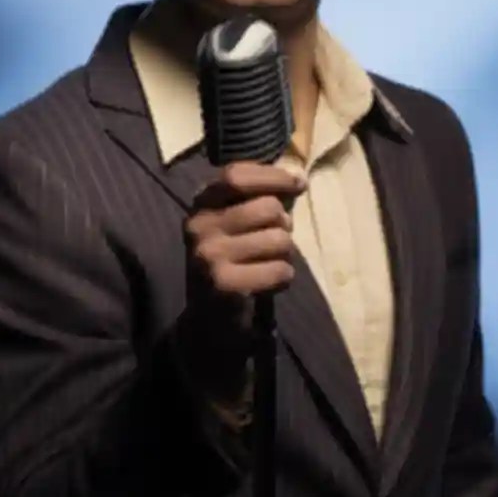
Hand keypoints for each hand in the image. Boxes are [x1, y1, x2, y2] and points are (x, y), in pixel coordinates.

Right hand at [178, 162, 306, 399]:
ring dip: (286, 254)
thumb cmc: (229, 264)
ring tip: (269, 264)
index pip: (236, 175)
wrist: (206, 321)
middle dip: (284, 225)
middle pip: (268, 208)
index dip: (273, 176)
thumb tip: (297, 179)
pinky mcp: (225, 284)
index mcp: (199, 205)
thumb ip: (255, 199)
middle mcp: (198, 226)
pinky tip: (267, 284)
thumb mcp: (231, 225)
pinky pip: (280, 270)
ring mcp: (209, 255)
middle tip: (276, 241)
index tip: (299, 183)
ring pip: (280, 239)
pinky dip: (283, 278)